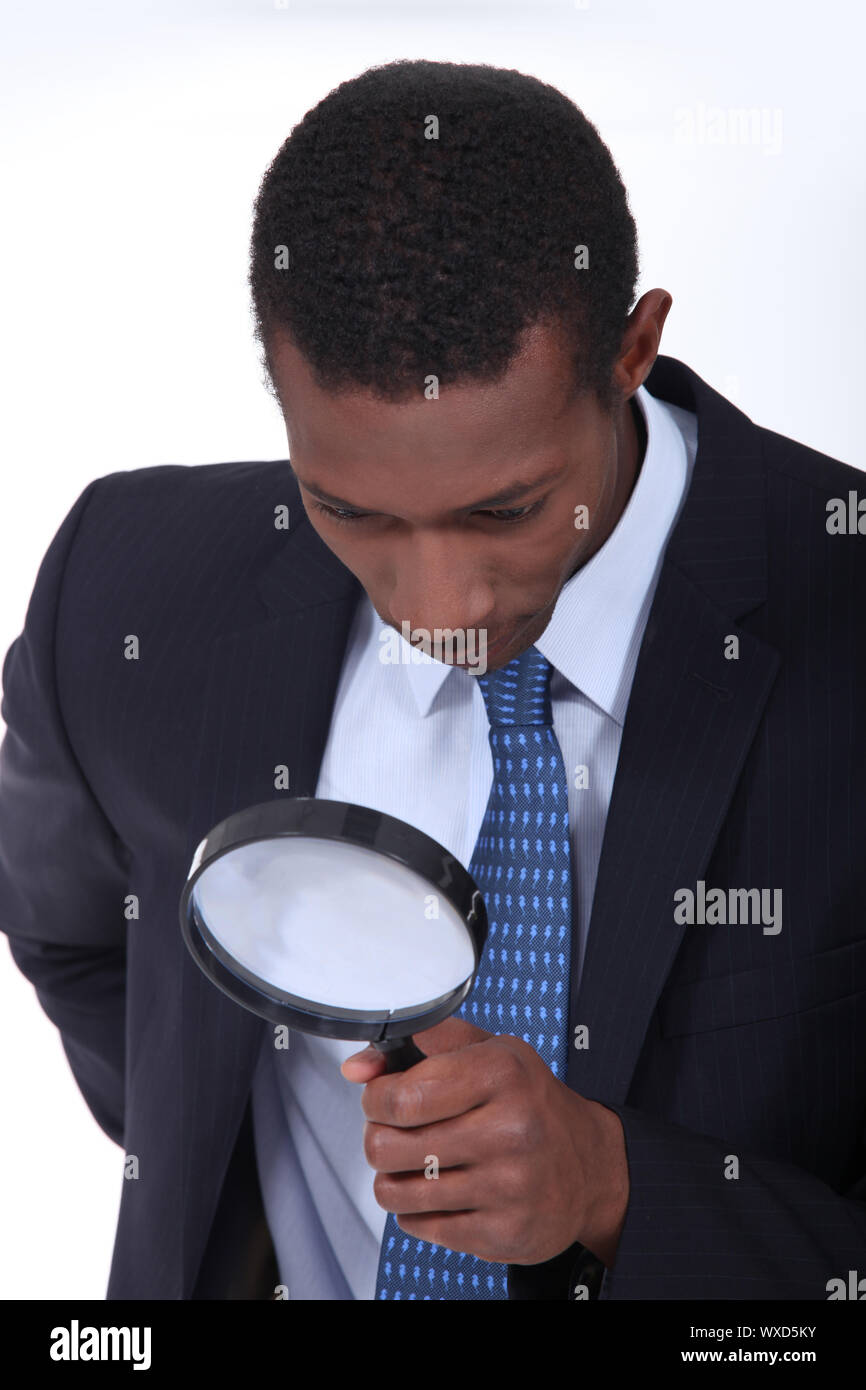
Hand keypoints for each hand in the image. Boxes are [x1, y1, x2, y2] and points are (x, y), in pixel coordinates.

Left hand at [340, 1016, 628, 1266]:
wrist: (591, 1167)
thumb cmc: (530, 1102)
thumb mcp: (488, 1050)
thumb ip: (422, 1043)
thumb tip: (358, 1066)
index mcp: (501, 1074)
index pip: (399, 1096)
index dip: (375, 1097)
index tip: (384, 1096)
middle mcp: (508, 1131)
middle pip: (386, 1146)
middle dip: (379, 1137)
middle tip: (400, 1131)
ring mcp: (506, 1188)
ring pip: (394, 1191)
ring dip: (394, 1177)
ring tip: (420, 1162)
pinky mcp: (501, 1234)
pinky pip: (419, 1227)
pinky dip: (419, 1211)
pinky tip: (445, 1191)